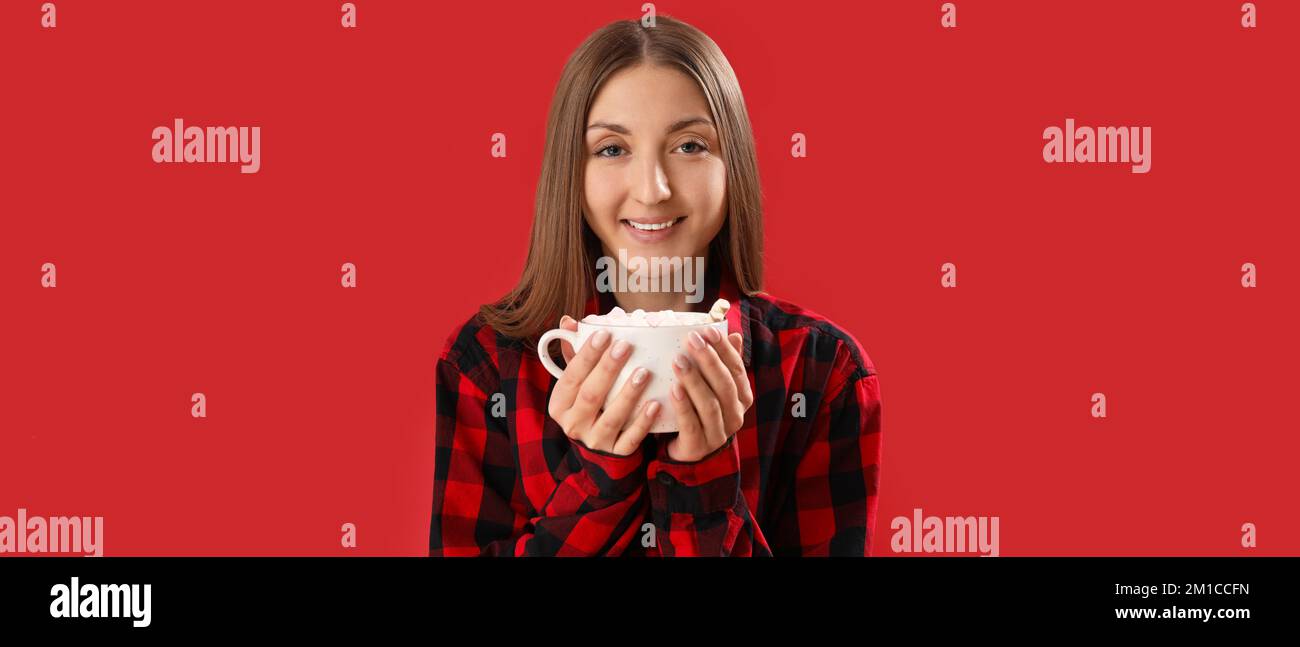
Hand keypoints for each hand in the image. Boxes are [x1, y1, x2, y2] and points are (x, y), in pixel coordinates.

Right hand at [547, 315, 658, 455]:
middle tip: (625, 346)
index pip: (571, 377)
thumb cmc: (590, 403)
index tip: (604, 334)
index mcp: (560, 404)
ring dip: (629, 393)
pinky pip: (631, 439)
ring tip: (644, 371)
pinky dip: (643, 422)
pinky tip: (656, 404)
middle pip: (591, 395)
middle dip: (608, 369)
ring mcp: (595, 441)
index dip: (586, 355)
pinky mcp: (616, 454)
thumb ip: (574, 353)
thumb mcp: (578, 382)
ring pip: (612, 417)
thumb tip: (567, 322)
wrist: (599, 446)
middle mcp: (573, 425)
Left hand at [666, 328, 753, 461]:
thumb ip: (722, 363)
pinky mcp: (698, 447)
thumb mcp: (711, 386)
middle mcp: (735, 416)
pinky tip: (673, 388)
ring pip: (709, 404)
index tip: (708, 330)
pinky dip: (683, 406)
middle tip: (691, 339)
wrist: (685, 450)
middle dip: (708, 360)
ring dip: (694, 380)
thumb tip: (733, 334)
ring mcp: (718, 434)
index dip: (724, 349)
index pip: (737, 369)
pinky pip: (691, 425)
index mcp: (742, 398)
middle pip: (724, 385)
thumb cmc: (698, 409)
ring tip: (678, 361)